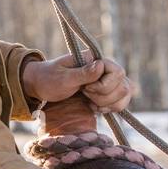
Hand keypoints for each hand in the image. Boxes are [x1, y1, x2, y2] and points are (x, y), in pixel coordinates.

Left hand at [22, 50, 136, 111]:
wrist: (42, 86)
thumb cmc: (50, 79)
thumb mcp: (63, 77)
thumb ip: (83, 73)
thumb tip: (100, 65)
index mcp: (95, 59)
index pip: (118, 72)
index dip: (103, 85)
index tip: (85, 88)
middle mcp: (105, 68)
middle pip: (124, 86)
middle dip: (104, 97)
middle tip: (85, 94)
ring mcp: (108, 80)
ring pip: (125, 94)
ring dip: (108, 103)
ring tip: (89, 102)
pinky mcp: (107, 92)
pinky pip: (121, 102)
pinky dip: (110, 108)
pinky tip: (95, 108)